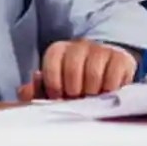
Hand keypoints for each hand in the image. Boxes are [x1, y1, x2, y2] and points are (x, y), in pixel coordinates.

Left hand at [18, 40, 137, 99]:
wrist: (107, 73)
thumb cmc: (75, 85)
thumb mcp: (54, 88)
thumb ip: (37, 92)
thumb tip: (25, 91)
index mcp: (60, 51)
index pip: (52, 60)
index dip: (53, 83)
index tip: (58, 96)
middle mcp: (80, 46)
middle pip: (72, 67)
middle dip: (73, 90)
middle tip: (76, 99)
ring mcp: (101, 51)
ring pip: (93, 72)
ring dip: (92, 92)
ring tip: (92, 99)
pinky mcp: (121, 59)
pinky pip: (113, 76)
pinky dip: (109, 90)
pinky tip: (107, 94)